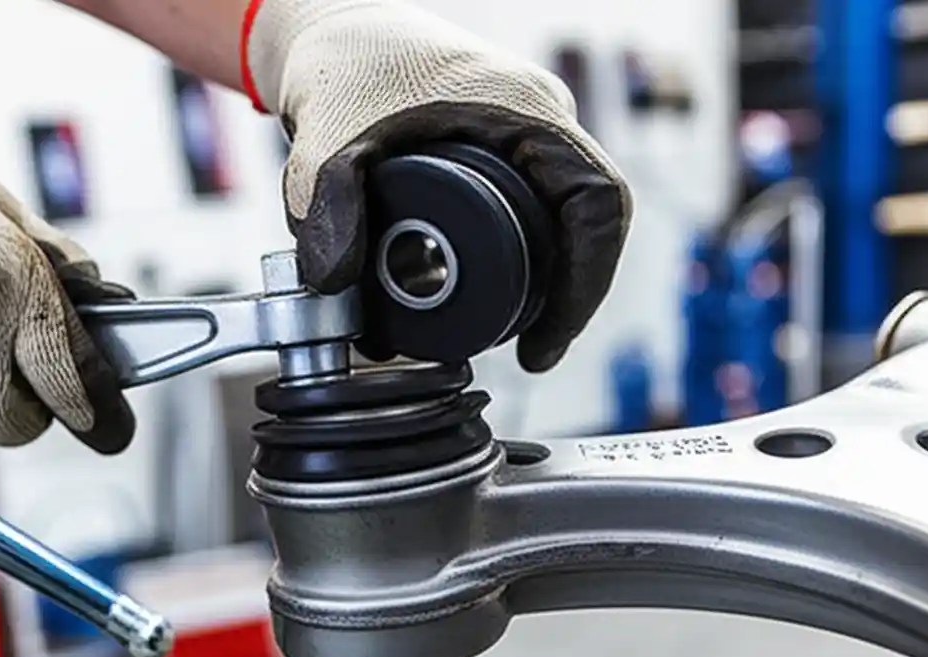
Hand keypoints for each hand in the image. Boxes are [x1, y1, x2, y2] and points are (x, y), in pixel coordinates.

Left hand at [244, 0, 631, 370]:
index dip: (588, 280)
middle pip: (589, 219)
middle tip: (534, 352)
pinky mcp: (504, 148)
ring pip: (564, 218)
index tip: (550, 336)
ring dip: (549, 280)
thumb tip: (332, 288)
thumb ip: (328, 209)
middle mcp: (540, 120)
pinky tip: (498, 300)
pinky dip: (526, 258)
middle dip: (569, 295)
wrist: (338, 30)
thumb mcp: (330, 136)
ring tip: (515, 338)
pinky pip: (538, 208)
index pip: (599, 201)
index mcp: (525, 110)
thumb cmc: (347, 61)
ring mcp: (526, 133)